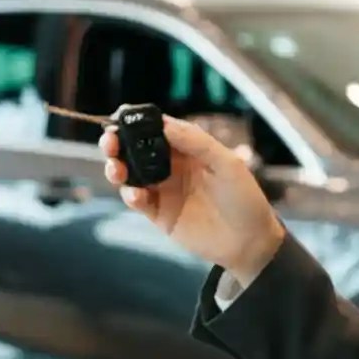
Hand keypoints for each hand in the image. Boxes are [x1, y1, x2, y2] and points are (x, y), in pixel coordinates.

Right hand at [100, 115, 284, 284]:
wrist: (249, 242)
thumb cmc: (244, 198)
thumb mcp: (227, 163)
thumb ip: (196, 142)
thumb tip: (165, 124)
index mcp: (189, 149)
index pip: (158, 129)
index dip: (137, 122)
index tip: (120, 116)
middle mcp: (172, 166)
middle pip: (136, 150)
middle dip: (118, 143)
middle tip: (109, 142)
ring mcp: (164, 190)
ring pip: (130, 174)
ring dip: (117, 168)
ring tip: (115, 168)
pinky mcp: (159, 214)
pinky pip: (138, 201)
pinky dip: (130, 195)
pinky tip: (135, 194)